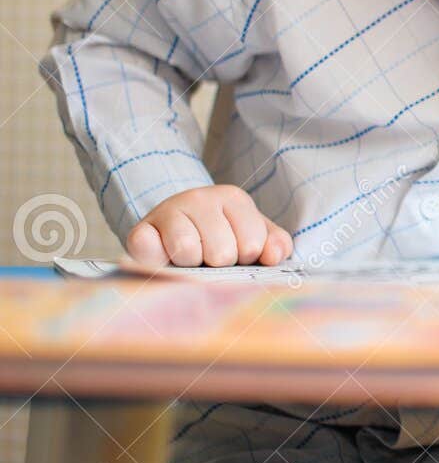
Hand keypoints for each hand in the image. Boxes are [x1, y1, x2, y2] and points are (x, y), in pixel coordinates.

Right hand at [125, 184, 293, 267]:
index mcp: (233, 198)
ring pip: (187, 252)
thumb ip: (275, 244)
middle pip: (222, 253)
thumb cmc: (221, 234)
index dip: (247, 258)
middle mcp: (199, 198)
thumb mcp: (253, 234)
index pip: (253, 245)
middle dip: (219, 263)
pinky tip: (164, 257)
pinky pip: (151, 253)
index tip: (238, 250)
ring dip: (191, 264)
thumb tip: (274, 256)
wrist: (174, 227)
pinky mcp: (140, 230)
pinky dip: (158, 263)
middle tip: (210, 255)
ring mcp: (167, 211)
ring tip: (190, 256)